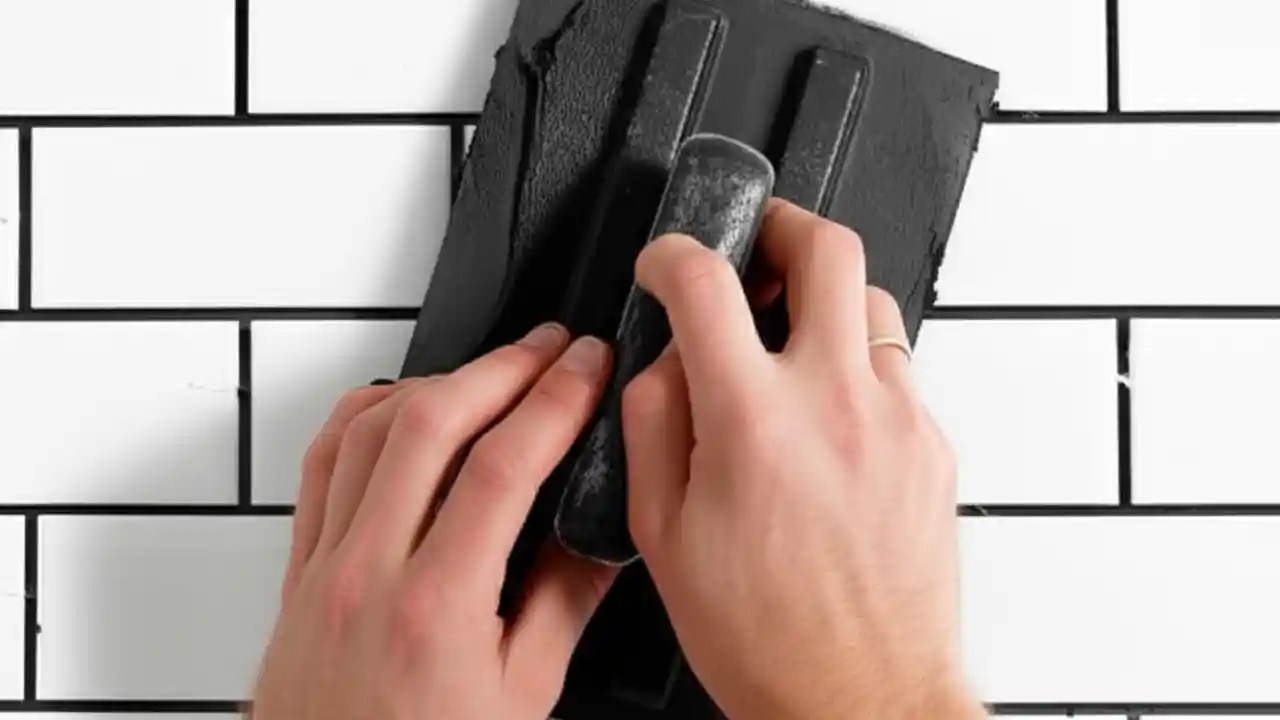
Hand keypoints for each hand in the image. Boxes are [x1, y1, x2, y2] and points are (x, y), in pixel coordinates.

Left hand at [252, 327, 617, 718]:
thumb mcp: (521, 697)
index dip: (555, 401)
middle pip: (433, 424)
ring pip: (370, 429)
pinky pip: (321, 461)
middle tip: (553, 347)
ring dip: (439, 379)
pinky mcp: (299, 569)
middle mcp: (369, 574)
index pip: (501, 467)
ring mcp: (325, 565)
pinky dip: (366, 414)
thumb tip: (601, 532)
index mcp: (434, 610)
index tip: (588, 368)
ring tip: (492, 368)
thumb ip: (565, 605)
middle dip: (504, 367)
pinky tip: (403, 404)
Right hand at [622, 200, 983, 719]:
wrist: (862, 697)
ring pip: (872, 301)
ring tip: (791, 343)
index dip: (673, 254)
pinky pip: (898, 369)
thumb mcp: (662, 533)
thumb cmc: (765, 636)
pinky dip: (858, 367)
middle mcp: (836, 404)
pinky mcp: (933, 447)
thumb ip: (653, 423)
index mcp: (753, 422)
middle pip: (828, 247)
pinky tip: (829, 415)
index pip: (706, 280)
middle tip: (756, 247)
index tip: (666, 266)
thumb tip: (664, 360)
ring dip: (824, 303)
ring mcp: (898, 421)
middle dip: (781, 226)